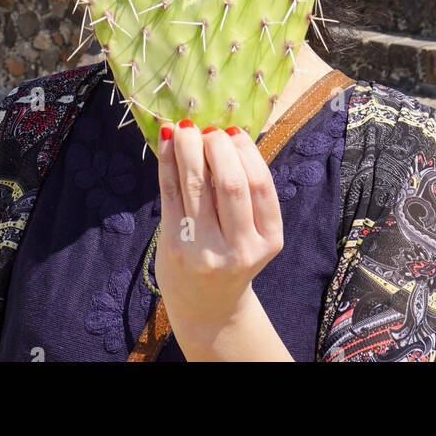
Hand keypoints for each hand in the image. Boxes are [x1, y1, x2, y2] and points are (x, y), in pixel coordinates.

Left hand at [155, 121, 291, 360]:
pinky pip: (170, 192)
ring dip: (188, 147)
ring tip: (184, 128)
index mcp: (268, 239)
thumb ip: (244, 191)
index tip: (231, 131)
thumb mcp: (251, 232)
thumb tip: (224, 131)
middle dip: (217, 146)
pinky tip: (167, 140)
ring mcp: (206, 250)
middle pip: (230, 182)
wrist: (207, 307)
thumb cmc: (230, 255)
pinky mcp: (176, 246)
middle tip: (208, 130)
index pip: (259, 184)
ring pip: (197, 184)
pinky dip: (167, 161)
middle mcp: (240, 249)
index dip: (245, 150)